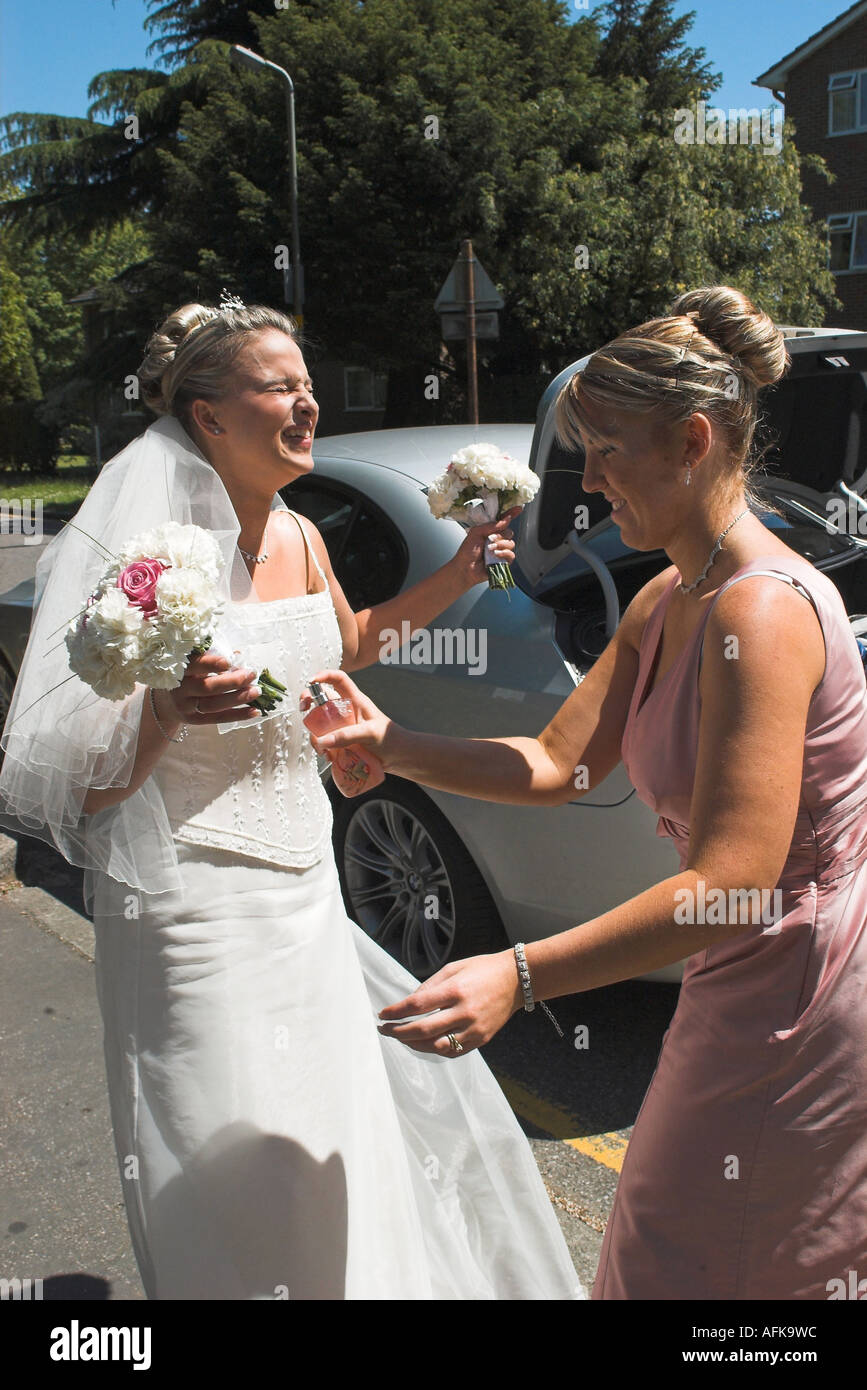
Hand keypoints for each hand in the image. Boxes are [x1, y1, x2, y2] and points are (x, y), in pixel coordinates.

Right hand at [159, 651, 261, 724]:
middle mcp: (180, 689)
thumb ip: (213, 657)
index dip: (211, 664)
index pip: (194, 666)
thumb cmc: (185, 676)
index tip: (229, 661)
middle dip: (231, 681)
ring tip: (256, 691)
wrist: (165, 702)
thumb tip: (239, 655)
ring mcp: (187, 707)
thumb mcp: (192, 663)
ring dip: (237, 698)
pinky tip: (254, 711)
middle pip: (206, 687)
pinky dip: (238, 715)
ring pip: (213, 705)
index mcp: (178, 669)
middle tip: (251, 675)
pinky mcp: (195, 720)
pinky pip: (218, 718)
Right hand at [300, 668, 402, 766]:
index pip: (339, 679)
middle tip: (304, 710)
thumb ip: (347, 736)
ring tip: (322, 749)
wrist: (398, 758)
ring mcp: (342, 726)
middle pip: (321, 699)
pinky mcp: (340, 741)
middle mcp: (345, 710)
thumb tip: (323, 741)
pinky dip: (322, 748)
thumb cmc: (390, 739)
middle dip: (309, 701)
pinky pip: (324, 740)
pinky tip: (328, 757)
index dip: (325, 675)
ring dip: (315, 734)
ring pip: (319, 723)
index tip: (311, 682)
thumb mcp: (370, 734)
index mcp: (355, 700)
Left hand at [377, 949, 523, 1055]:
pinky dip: (435, 1049)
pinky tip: (424, 1044)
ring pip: (436, 1046)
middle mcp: (464, 1012)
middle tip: (385, 1030)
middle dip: (398, 1032)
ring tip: (401, 1038)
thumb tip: (409, 1003)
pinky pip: (453, 1051)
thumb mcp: (453, 968)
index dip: (396, 1012)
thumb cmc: (482, 970)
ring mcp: (474, 1028)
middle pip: (423, 1029)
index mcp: (455, 990)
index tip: (383, 1014)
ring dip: (414, 1044)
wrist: (515, 980)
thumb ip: (429, 986)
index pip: (417, 1005)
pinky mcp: (481, 1039)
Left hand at [451, 507, 521, 588]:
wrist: (465, 568)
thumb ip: (491, 525)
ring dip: (501, 545)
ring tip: (490, 549)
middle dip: (501, 535)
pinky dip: (504, 554)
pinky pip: (511, 555)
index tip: (519, 508)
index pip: (504, 520)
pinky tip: (495, 555)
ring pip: (511, 543)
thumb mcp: (476, 532)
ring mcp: (501, 550)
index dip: (512, 514)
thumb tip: (507, 519)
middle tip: (490, 539)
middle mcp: (497, 539)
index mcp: (490, 531)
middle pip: (509, 532)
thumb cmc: (467, 551)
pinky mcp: (504, 561)